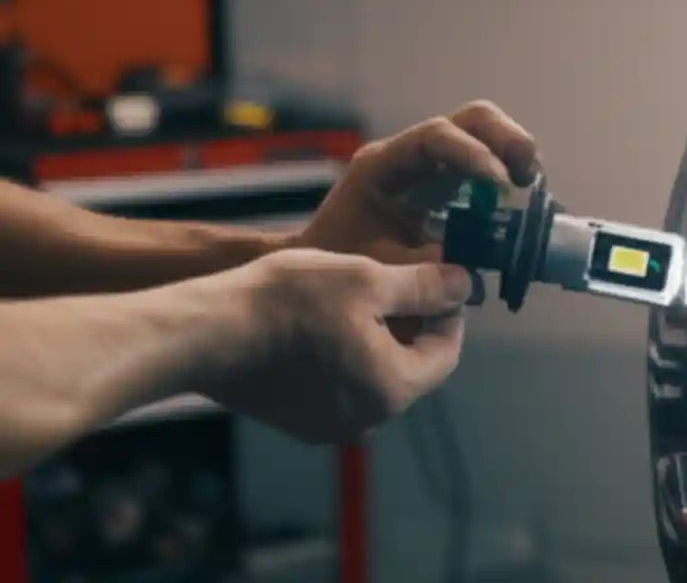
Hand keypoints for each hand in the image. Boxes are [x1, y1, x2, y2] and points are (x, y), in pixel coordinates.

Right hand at [196, 248, 472, 442]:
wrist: (205, 334)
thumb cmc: (287, 302)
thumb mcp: (368, 279)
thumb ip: (424, 287)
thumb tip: (465, 285)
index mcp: (393, 390)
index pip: (447, 353)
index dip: (449, 312)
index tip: (440, 279)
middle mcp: (367, 420)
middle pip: (411, 366)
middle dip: (411, 323)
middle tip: (397, 281)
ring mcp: (329, 425)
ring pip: (375, 374)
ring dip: (376, 336)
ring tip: (355, 295)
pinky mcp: (298, 420)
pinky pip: (340, 385)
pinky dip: (343, 354)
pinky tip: (321, 320)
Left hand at [296, 100, 539, 264]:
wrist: (321, 268)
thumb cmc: (339, 263)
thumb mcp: (375, 269)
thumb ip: (423, 271)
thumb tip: (474, 279)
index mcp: (384, 165)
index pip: (435, 138)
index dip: (473, 153)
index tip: (501, 184)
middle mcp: (413, 156)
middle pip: (472, 120)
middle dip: (507, 140)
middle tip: (529, 178)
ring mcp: (434, 167)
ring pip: (486, 134)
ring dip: (516, 155)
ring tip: (532, 188)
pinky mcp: (451, 186)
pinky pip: (489, 166)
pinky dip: (512, 178)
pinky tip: (524, 205)